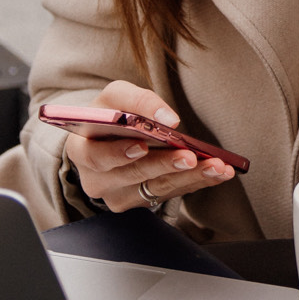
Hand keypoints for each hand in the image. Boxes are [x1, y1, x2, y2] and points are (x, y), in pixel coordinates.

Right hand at [64, 80, 235, 212]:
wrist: (109, 137)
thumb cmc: (111, 114)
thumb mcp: (116, 96)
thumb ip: (138, 101)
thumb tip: (168, 119)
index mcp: (81, 149)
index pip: (95, 156)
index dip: (118, 153)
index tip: (142, 146)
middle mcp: (96, 179)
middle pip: (132, 175)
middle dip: (164, 165)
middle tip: (190, 157)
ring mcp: (117, 196)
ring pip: (156, 188)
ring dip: (190, 176)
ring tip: (216, 166)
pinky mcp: (140, 203)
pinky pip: (170, 193)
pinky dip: (196, 182)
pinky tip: (218, 173)